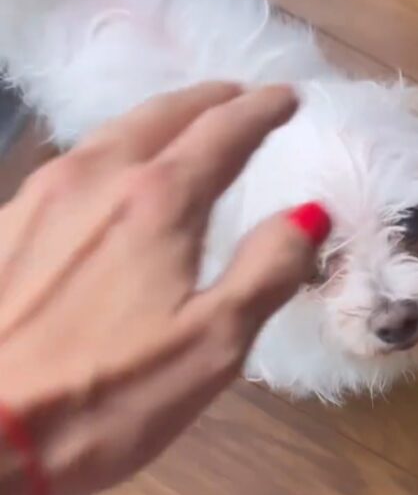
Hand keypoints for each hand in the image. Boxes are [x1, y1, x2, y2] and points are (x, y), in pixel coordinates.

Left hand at [0, 82, 327, 494]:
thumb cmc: (109, 396)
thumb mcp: (213, 345)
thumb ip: (267, 271)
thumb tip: (309, 213)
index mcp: (158, 201)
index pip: (223, 133)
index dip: (261, 111)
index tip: (288, 98)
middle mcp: (94, 180)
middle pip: (159, 117)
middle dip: (206, 101)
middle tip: (237, 98)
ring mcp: (37, 200)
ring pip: (106, 137)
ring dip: (154, 123)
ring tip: (179, 129)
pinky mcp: (2, 232)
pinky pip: (69, 171)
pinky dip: (108, 159)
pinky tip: (107, 184)